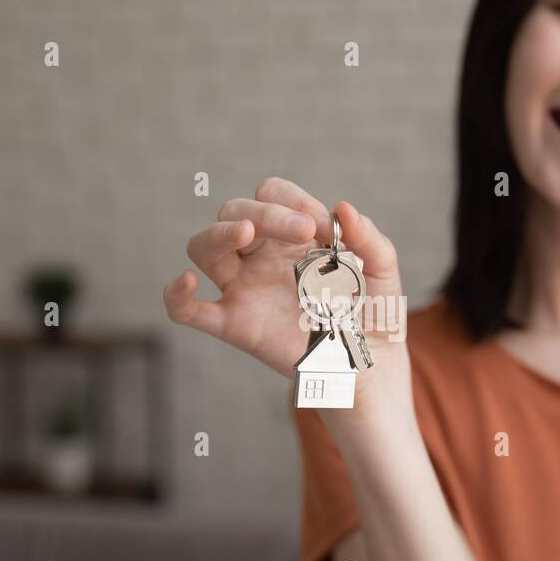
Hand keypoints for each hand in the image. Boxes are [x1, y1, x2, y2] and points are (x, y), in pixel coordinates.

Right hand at [163, 177, 407, 394]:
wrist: (369, 367)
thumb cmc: (372, 313)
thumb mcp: (383, 272)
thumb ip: (371, 240)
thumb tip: (343, 208)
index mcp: (292, 235)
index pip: (271, 194)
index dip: (291, 201)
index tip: (324, 229)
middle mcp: (261, 256)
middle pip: (233, 211)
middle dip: (265, 213)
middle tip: (304, 232)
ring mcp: (244, 289)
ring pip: (203, 247)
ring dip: (219, 233)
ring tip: (247, 234)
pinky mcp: (235, 325)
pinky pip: (188, 311)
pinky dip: (176, 296)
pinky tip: (187, 282)